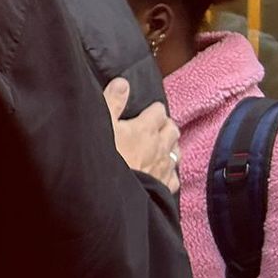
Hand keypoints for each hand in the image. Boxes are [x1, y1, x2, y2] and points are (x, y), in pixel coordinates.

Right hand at [106, 78, 181, 193]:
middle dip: (166, 125)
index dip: (153, 110)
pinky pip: (174, 177)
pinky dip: (170, 172)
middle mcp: (159, 146)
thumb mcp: (101, 125)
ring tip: (162, 146)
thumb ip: (112, 102)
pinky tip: (162, 172)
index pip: (158, 111)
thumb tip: (122, 83)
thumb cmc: (104, 158)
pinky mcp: (163, 187)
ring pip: (176, 151)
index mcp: (145, 128)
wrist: (109, 195)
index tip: (148, 110)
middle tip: (156, 126)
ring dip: (171, 146)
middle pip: (172, 129)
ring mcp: (164, 167)